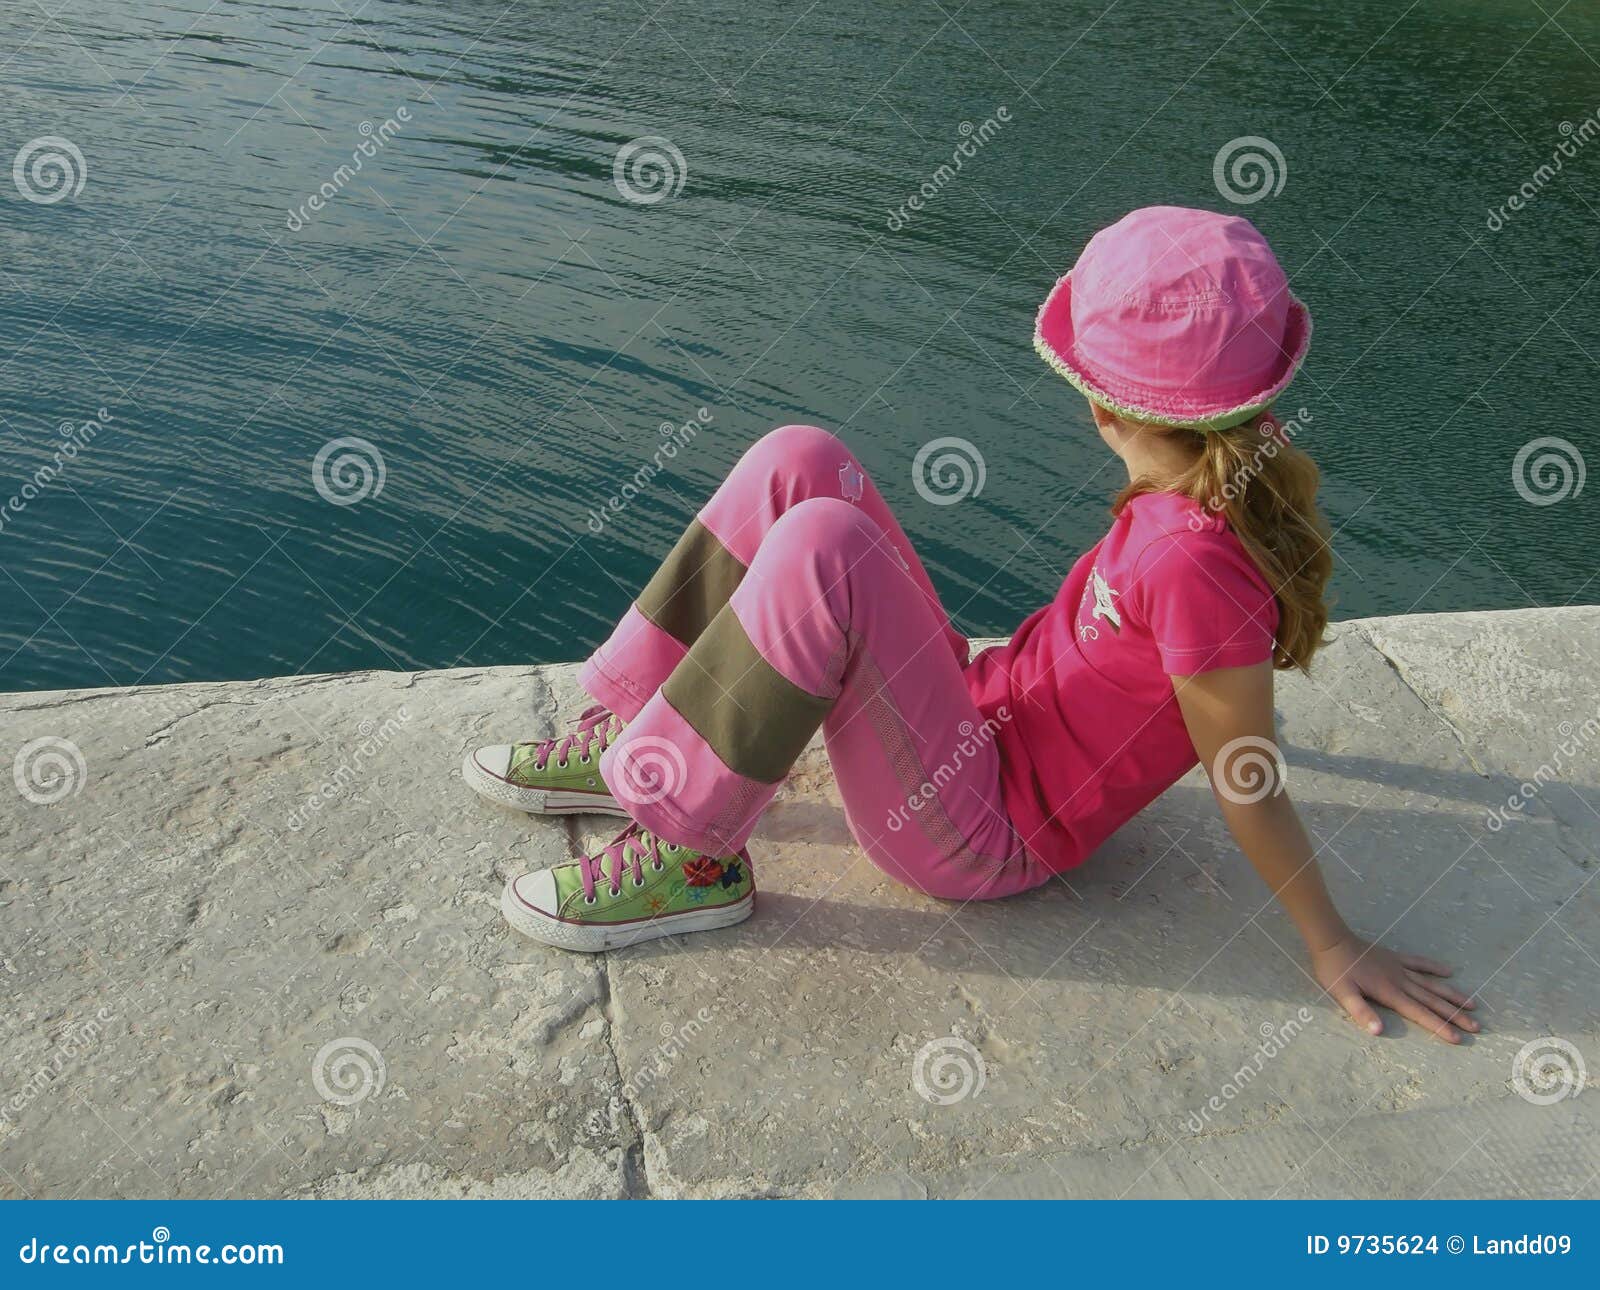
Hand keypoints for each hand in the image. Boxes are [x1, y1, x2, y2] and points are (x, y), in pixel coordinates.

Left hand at [1310, 932, 1478, 1043]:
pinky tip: (1449, 971)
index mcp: (1390, 992)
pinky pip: (1419, 962)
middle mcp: (1400, 981)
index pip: (1419, 1013)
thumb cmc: (1335, 971)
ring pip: (1432, 983)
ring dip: (1452, 994)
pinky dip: (1434, 967)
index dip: (1439, 1026)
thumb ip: (1361, 1012)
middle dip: (1455, 1015)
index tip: (1458, 1038)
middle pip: (1433, 1000)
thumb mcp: (1342, 994)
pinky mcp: (1395, 957)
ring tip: (1473, 1005)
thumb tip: (1379, 1031)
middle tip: (1476, 1027)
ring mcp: (1399, 968)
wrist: (1332, 940)